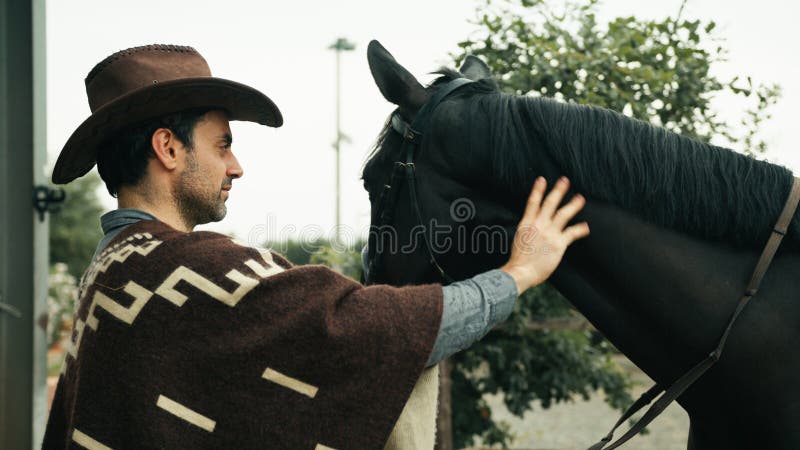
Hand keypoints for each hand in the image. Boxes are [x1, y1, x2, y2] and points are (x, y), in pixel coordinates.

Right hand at [500, 176, 589, 294]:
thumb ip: (527, 231)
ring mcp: (549, 233)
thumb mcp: (519, 240)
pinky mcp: (558, 243)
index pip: (532, 202)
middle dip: (558, 191)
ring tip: (580, 198)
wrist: (521, 271)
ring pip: (563, 214)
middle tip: (565, 180)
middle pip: (549, 204)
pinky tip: (585, 227)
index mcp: (526, 224)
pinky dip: (580, 229)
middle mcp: (538, 225)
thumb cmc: (519, 260)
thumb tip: (533, 229)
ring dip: (573, 205)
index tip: (542, 180)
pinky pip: (572, 233)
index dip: (537, 190)